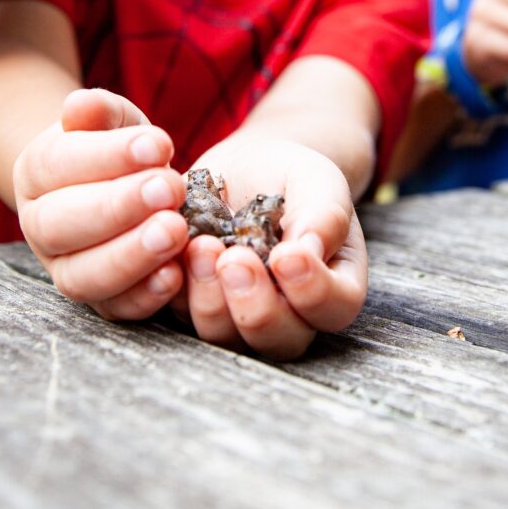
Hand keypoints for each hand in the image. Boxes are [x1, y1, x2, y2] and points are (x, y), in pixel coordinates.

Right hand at [12, 88, 188, 321]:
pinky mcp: (101, 302)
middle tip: (169, 188)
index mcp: (35, 173)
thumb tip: (81, 107)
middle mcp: (41, 227)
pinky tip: (176, 274)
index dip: (107, 157)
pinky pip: (115, 309)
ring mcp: (66, 270)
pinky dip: (144, 296)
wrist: (123, 189)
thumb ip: (100, 112)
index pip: (59, 164)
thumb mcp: (113, 121)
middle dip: (118, 208)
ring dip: (130, 256)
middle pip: (61, 226)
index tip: (159, 145)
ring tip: (175, 231)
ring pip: (83, 276)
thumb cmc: (118, 149)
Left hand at [177, 136, 367, 359]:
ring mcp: (239, 316)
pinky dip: (174, 288)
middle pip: (280, 340)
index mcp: (334, 283)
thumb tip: (305, 255)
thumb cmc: (291, 177)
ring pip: (225, 337)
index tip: (286, 255)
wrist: (243, 168)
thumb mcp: (316, 181)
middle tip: (235, 259)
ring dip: (210, 300)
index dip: (312, 291)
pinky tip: (172, 253)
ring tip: (201, 247)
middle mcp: (290, 312)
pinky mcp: (194, 304)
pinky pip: (179, 314)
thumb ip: (323, 216)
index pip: (334, 308)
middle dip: (255, 307)